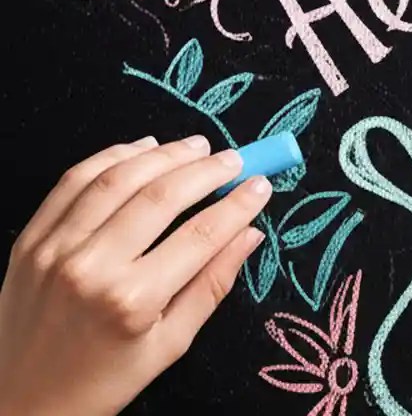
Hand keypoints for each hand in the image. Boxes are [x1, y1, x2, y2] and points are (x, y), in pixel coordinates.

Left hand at [0, 135, 271, 415]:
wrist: (20, 400)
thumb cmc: (103, 380)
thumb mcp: (170, 345)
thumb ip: (212, 285)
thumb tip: (251, 234)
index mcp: (133, 301)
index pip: (201, 235)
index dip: (238, 204)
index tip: (261, 184)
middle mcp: (92, 267)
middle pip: (161, 197)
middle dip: (206, 171)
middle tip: (234, 158)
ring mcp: (55, 249)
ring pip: (117, 179)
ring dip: (163, 155)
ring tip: (196, 146)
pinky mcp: (31, 240)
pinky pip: (73, 182)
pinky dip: (111, 157)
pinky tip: (141, 150)